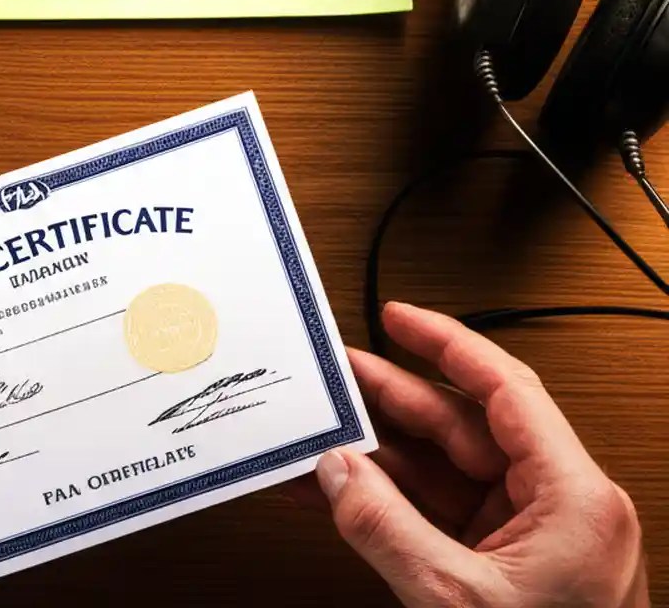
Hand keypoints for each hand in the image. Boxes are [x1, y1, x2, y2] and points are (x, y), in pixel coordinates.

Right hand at [287, 302, 648, 606]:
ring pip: (444, 469)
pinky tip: (342, 486)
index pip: (505, 390)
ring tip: (322, 433)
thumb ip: (385, 529)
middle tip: (338, 374)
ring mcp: (527, 536)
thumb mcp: (457, 601)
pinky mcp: (501, 566)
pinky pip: (436, 513)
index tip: (400, 317)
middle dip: (395, 397)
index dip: (447, 344)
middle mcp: (557, 505)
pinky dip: (388, 499)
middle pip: (465, 426)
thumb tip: (336, 473)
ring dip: (381, 453)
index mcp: (574, 496)